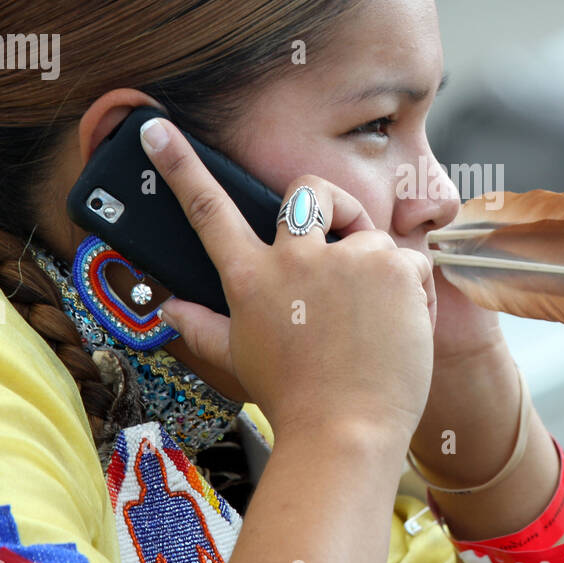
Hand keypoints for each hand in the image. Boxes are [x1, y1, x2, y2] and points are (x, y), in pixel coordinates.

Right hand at [138, 117, 436, 443]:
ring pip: (368, 233)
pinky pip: (408, 260)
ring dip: (374, 267)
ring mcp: (342, 258)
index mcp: (250, 278)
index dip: (180, 166)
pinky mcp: (388, 265)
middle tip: (339, 245)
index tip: (154, 127)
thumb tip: (167, 308)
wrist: (345, 435)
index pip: (208, 210)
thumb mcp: (241, 360)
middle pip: (305, 193)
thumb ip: (202, 327)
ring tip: (371, 323)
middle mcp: (292, 258)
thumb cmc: (294, 401)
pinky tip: (397, 331)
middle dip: (325, 206)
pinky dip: (409, 291)